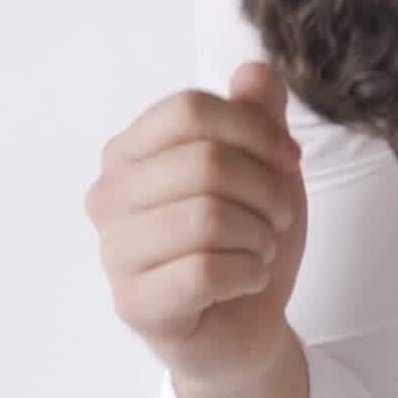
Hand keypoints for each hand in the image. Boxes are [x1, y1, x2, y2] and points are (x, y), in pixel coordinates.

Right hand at [88, 63, 308, 397]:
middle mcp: (109, 197)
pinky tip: (248, 280)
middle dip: (266, 189)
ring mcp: (114, 252)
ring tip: (259, 249)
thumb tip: (256, 70)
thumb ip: (258, 117)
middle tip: (278, 217)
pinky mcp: (135, 304)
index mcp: (129, 153)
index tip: (288, 160)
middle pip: (204, 161)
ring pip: (206, 216)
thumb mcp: (264, 168)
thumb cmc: (243, 241)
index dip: (255, 130)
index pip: (189, 109)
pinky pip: (207, 270)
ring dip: (258, 235)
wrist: (246, 327)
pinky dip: (249, 273)